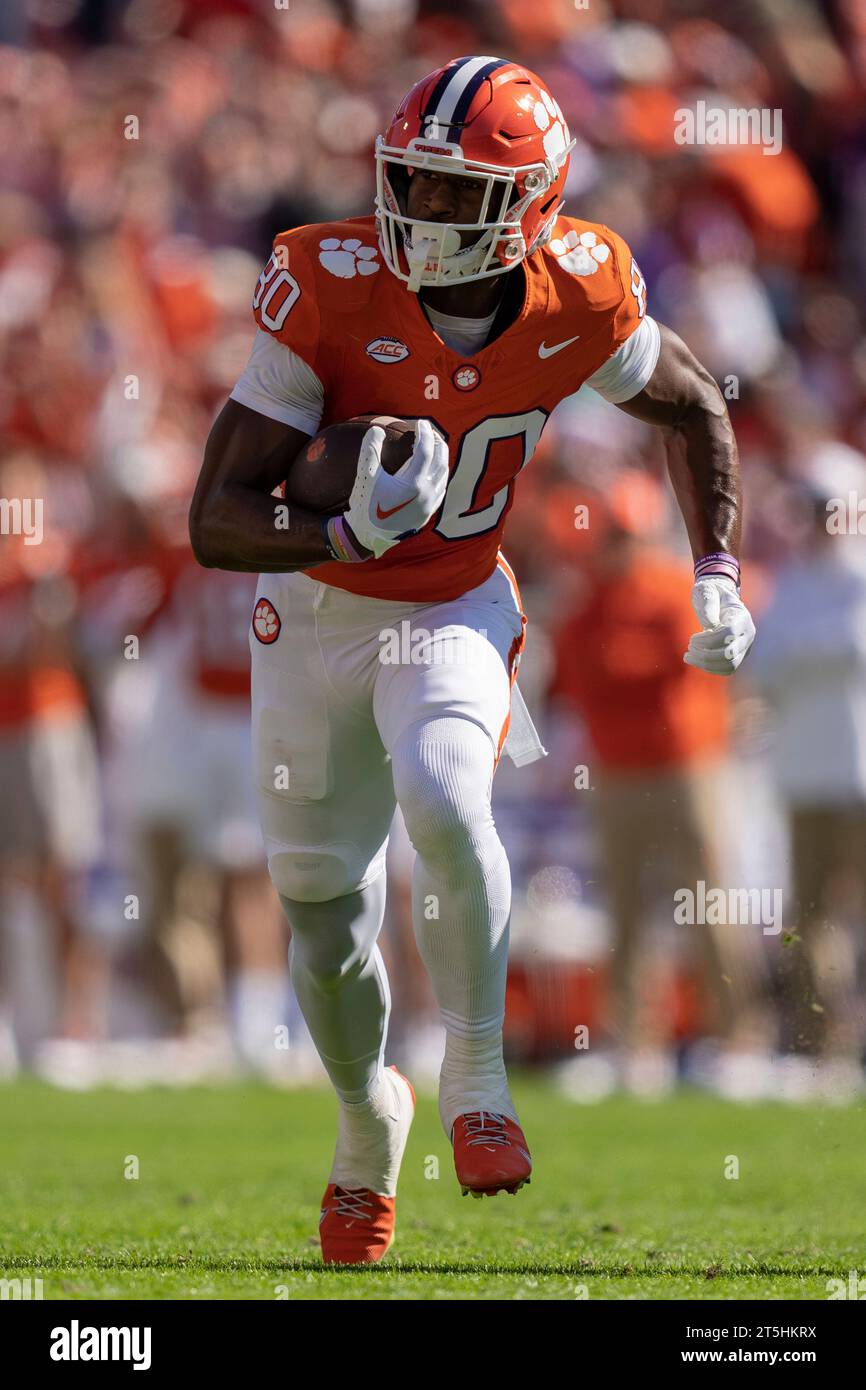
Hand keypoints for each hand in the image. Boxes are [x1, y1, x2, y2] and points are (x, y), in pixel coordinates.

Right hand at [343, 418, 448, 558]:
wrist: (368, 537)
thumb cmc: (365, 506)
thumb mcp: (364, 477)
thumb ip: (370, 450)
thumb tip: (376, 430)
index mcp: (414, 483)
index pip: (426, 450)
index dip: (425, 433)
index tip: (421, 422)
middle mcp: (427, 494)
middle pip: (441, 462)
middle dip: (438, 443)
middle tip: (431, 432)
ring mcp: (429, 505)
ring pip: (444, 476)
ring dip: (442, 459)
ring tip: (434, 448)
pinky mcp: (427, 514)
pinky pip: (441, 490)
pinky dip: (440, 475)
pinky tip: (433, 472)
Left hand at [684, 576, 755, 675]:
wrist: (719, 599)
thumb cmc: (711, 593)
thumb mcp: (707, 591)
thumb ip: (708, 604)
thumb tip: (710, 625)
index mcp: (742, 616)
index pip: (729, 633)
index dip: (708, 639)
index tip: (692, 638)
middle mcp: (748, 634)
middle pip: (729, 653)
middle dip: (705, 654)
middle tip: (689, 647)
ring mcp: (745, 646)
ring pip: (730, 665)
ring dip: (706, 664)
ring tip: (689, 656)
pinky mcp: (739, 655)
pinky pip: (728, 669)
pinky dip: (710, 669)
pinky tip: (696, 660)